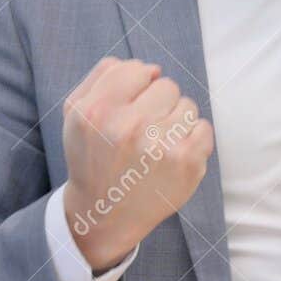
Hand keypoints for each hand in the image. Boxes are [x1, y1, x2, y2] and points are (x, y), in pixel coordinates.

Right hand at [61, 57, 215, 271]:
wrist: (104, 212)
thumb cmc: (93, 156)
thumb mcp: (76, 113)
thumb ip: (104, 77)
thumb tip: (148, 67)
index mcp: (97, 111)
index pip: (137, 69)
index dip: (137, 86)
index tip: (131, 106)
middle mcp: (128, 127)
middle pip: (167, 85)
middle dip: (158, 104)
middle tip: (142, 131)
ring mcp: (160, 146)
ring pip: (187, 105)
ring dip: (176, 121)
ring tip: (156, 144)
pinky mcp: (186, 163)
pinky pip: (204, 127)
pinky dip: (193, 139)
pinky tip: (172, 155)